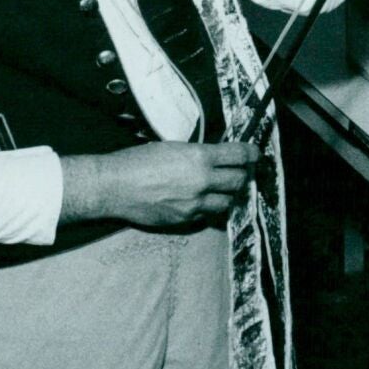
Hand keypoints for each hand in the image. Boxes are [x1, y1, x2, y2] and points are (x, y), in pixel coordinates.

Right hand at [58, 141, 259, 226]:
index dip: (251, 154)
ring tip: (219, 190)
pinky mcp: (184, 220)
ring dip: (226, 195)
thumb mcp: (173, 148)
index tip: (255, 154)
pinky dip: (207, 209)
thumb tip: (216, 157)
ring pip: (227, 202)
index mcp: (200, 157)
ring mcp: (194, 203)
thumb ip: (198, 154)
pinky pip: (206, 215)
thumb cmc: (137, 162)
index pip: (239, 155)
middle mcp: (202, 180)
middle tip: (238, 172)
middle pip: (239, 180)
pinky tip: (199, 202)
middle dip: (241, 175)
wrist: (113, 186)